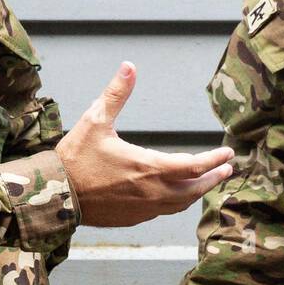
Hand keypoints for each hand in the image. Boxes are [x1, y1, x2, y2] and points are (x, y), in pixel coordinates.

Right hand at [55, 62, 234, 226]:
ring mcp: (143, 208)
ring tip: (209, 182)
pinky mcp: (133, 218)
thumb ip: (117, 94)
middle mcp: (151, 191)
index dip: (215, 160)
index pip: (194, 166)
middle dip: (214, 177)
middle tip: (227, 169)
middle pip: (195, 188)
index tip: (228, 154)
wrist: (55, 196)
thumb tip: (129, 66)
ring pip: (181, 203)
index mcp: (147, 167)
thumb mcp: (95, 120)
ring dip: (199, 192)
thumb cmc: (75, 158)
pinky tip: (178, 195)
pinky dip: (178, 202)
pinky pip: (164, 211)